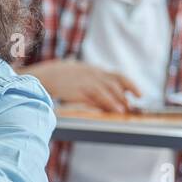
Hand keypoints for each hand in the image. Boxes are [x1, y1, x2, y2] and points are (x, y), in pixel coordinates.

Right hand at [23, 59, 141, 112]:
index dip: (130, 85)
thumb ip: (88, 78)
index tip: (140, 94)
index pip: (117, 76)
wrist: (41, 76)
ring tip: (125, 111)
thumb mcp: (75, 72)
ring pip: (108, 91)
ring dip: (119, 101)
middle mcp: (92, 74)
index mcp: (92, 70)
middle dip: (125, 97)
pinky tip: (114, 110)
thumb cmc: (56, 76)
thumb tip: (98, 87)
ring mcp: (86, 81)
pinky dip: (108, 104)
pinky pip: (97, 98)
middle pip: (115, 84)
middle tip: (132, 108)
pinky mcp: (79, 90)